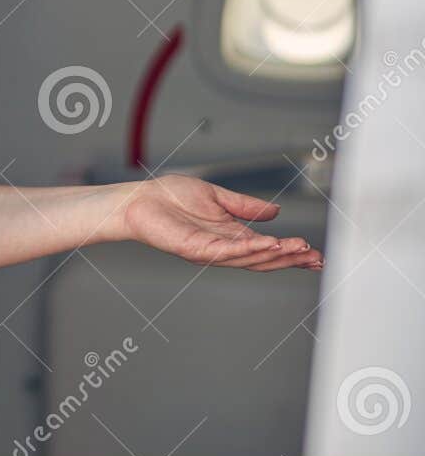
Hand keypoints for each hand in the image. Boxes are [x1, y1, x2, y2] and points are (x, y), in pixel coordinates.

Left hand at [120, 175, 322, 270]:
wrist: (139, 199)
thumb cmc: (170, 197)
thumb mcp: (216, 196)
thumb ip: (245, 205)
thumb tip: (276, 211)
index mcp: (231, 235)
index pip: (267, 248)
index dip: (292, 252)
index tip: (317, 254)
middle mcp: (223, 247)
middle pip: (264, 258)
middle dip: (291, 259)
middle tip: (317, 258)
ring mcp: (210, 251)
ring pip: (249, 258)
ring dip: (276, 254)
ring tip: (299, 249)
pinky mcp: (195, 249)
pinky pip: (226, 252)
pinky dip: (248, 249)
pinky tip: (268, 245)